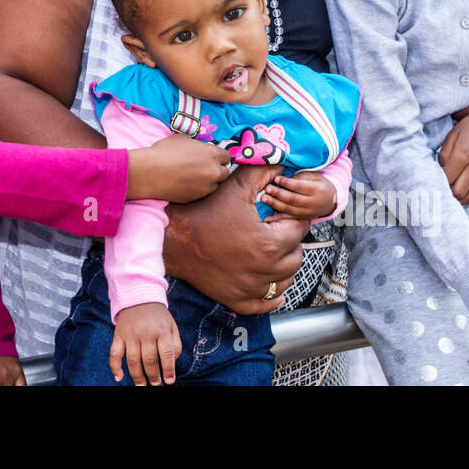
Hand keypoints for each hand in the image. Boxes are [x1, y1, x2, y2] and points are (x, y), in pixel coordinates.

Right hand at [110, 303, 180, 384]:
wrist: (138, 296)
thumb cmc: (158, 316)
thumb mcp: (172, 326)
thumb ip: (175, 344)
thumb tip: (171, 364)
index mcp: (161, 330)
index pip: (167, 354)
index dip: (168, 370)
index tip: (169, 381)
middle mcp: (145, 332)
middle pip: (149, 359)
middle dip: (153, 375)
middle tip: (156, 384)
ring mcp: (130, 334)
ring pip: (133, 360)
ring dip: (137, 376)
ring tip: (142, 385)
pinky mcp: (118, 335)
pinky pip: (114, 353)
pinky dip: (115, 367)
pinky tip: (119, 377)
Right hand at [125, 133, 229, 202]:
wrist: (150, 172)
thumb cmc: (164, 151)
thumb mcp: (183, 139)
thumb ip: (197, 145)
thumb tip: (200, 148)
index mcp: (213, 154)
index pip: (227, 157)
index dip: (219, 156)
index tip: (212, 157)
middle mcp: (213, 172)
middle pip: (224, 172)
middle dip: (216, 169)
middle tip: (204, 167)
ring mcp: (206, 187)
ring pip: (214, 185)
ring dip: (208, 180)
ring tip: (193, 176)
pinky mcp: (196, 198)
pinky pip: (202, 193)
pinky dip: (198, 189)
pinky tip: (186, 183)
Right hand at [163, 164, 308, 314]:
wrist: (170, 239)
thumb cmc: (201, 213)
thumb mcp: (234, 187)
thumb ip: (262, 173)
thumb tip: (282, 164)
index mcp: (268, 244)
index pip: (298, 230)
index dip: (293, 218)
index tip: (283, 212)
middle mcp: (263, 271)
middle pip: (296, 257)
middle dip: (291, 241)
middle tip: (278, 229)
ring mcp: (250, 288)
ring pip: (285, 280)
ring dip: (284, 265)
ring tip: (273, 250)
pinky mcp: (237, 300)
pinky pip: (266, 303)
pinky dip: (272, 295)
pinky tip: (270, 282)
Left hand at [259, 171, 337, 221]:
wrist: (331, 201)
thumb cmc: (320, 185)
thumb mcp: (315, 176)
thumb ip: (301, 176)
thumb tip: (285, 178)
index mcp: (317, 190)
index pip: (300, 187)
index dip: (287, 183)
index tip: (276, 178)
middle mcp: (313, 203)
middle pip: (294, 199)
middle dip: (279, 194)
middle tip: (267, 188)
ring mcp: (308, 212)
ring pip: (290, 209)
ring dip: (275, 204)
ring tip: (264, 198)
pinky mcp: (303, 218)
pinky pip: (289, 218)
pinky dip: (278, 218)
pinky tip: (267, 218)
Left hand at [438, 113, 468, 204]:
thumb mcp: (451, 136)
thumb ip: (444, 155)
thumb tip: (440, 171)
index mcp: (462, 154)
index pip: (448, 178)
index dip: (439, 183)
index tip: (434, 182)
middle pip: (459, 191)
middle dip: (448, 193)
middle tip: (442, 189)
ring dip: (459, 199)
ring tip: (451, 195)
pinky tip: (463, 195)